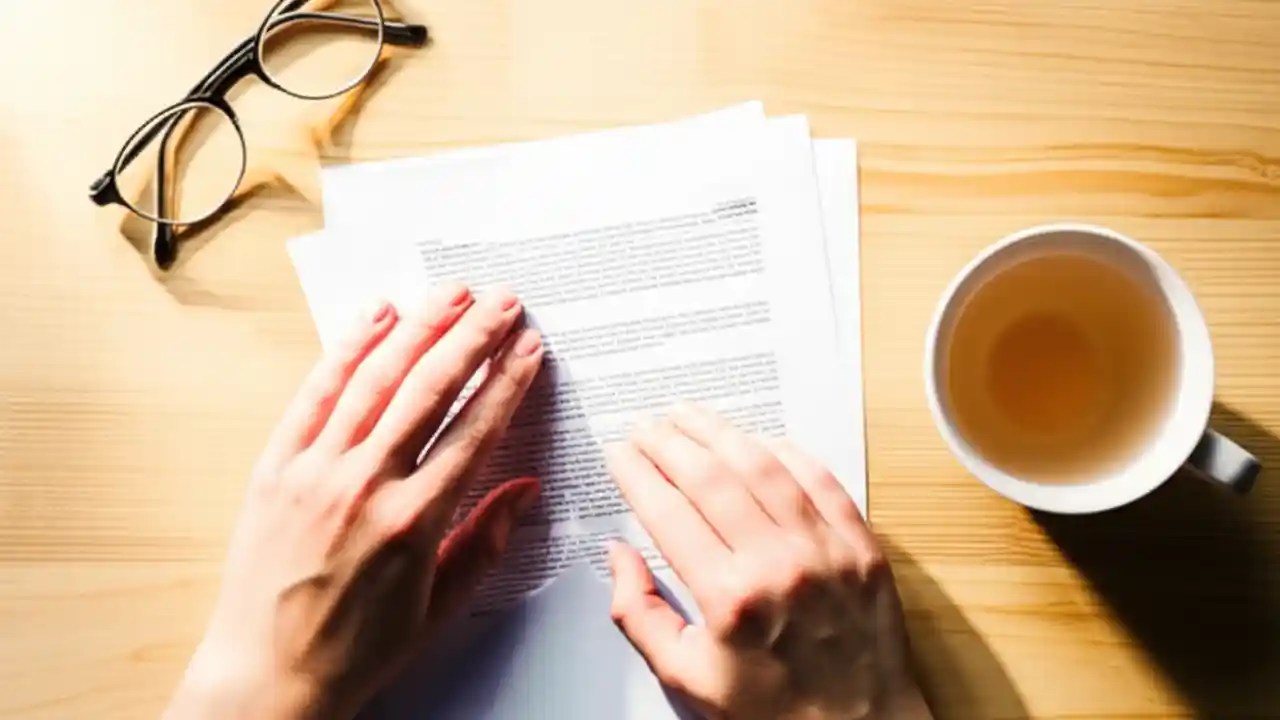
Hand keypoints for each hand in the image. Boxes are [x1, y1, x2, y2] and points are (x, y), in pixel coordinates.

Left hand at [164, 285, 544, 719]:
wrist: (268, 674)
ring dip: (419, 328)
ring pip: (375, 379)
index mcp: (413, 522)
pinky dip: (346, 349)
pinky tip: (375, 317)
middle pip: (431, 389)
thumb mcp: (439, 606)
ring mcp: (315, 470)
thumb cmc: (354, 648)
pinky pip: (315, 393)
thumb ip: (486, 541)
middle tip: (503, 301)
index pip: (474, 430)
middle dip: (473, 336)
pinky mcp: (276, 465)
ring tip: (451, 293)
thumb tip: (524, 490)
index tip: (529, 348)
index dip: (507, 381)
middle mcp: (364, 485)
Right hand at [605, 405, 930, 719]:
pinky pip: (822, 480)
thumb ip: (640, 615)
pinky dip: (788, 451)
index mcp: (730, 599)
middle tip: (645, 424)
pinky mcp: (863, 547)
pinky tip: (759, 439)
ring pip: (763, 465)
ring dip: (721, 432)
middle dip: (669, 441)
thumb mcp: (687, 680)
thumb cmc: (773, 715)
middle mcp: (779, 564)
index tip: (618, 452)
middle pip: (710, 476)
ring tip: (689, 414)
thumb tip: (617, 554)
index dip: (636, 473)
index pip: (667, 511)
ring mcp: (827, 550)